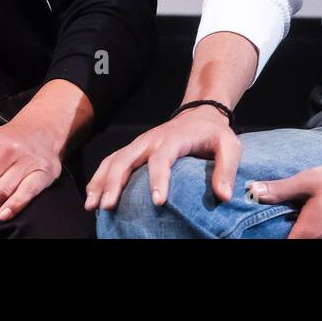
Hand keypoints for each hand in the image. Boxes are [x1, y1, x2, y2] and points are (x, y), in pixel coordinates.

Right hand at [85, 104, 238, 210]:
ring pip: (114, 160)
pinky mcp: (134, 149)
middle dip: (115, 182)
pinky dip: (99, 177)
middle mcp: (151, 139)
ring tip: (92, 205)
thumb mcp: (229, 146)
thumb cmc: (214, 134)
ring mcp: (139, 144)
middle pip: (127, 158)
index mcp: (174, 138)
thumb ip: (227, 169)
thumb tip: (224, 196)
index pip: (162, 158)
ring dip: (101, 181)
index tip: (157, 202)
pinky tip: (92, 196)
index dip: (158, 179)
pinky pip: (112, 161)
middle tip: (108, 206)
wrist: (199, 113)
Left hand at [249, 160, 321, 238]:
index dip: (272, 238)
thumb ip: (280, 189)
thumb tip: (253, 191)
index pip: (283, 245)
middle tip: (277, 224)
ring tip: (293, 221)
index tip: (264, 230)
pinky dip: (313, 235)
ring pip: (309, 243)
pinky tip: (310, 222)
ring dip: (300, 235)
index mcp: (308, 232)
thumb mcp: (307, 181)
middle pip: (296, 244)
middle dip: (286, 235)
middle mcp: (320, 243)